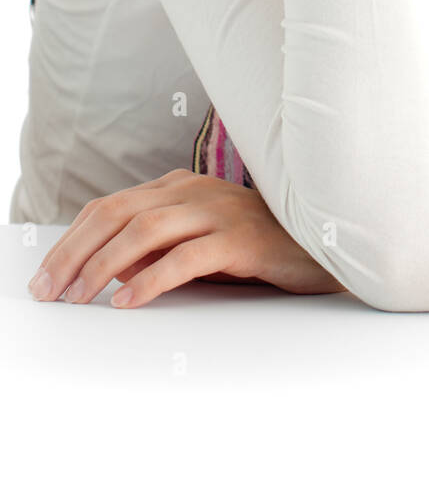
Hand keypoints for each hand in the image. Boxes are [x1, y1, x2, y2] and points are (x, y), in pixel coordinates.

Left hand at [26, 169, 347, 308]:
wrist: (324, 244)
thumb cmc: (258, 247)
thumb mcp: (198, 244)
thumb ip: (157, 248)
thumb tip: (106, 270)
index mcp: (181, 186)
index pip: (110, 206)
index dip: (71, 240)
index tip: (46, 276)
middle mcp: (195, 191)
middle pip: (117, 214)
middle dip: (74, 254)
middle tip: (50, 291)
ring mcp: (219, 211)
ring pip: (144, 232)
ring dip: (103, 267)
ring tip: (80, 297)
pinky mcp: (241, 239)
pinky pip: (185, 257)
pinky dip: (150, 279)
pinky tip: (128, 300)